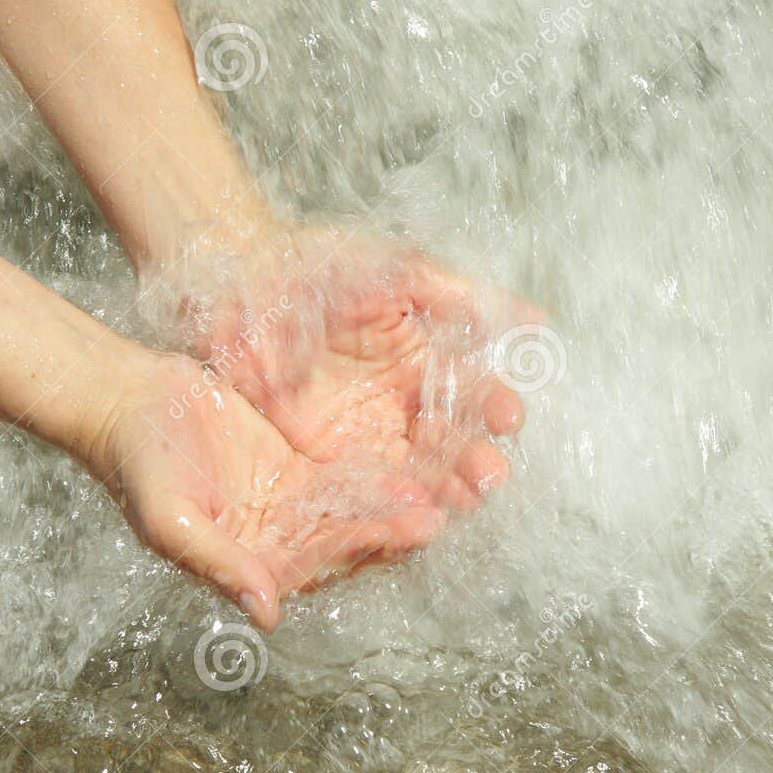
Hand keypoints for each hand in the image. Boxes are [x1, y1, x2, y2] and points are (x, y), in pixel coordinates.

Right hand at [83, 352, 452, 631]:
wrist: (127, 403)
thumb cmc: (136, 464)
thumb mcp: (171, 519)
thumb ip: (218, 565)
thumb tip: (265, 614)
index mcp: (246, 565)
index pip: (314, 565)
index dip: (358, 548)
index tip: (400, 532)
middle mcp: (273, 542)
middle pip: (343, 543)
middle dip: (390, 532)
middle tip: (435, 517)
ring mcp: (287, 506)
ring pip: (351, 512)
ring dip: (392, 507)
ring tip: (438, 495)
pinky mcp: (295, 469)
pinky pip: (344, 478)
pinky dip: (377, 476)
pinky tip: (413, 467)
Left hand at [167, 228, 541, 512]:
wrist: (235, 278)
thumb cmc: (316, 263)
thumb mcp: (394, 272)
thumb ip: (458, 298)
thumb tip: (537, 319)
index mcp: (423, 355)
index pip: (470, 389)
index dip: (492, 404)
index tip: (510, 417)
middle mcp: (400, 400)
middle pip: (449, 440)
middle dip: (473, 458)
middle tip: (490, 476)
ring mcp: (364, 430)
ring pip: (416, 468)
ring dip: (442, 486)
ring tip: (462, 501)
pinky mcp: (325, 454)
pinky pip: (364, 482)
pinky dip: (389, 497)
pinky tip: (410, 508)